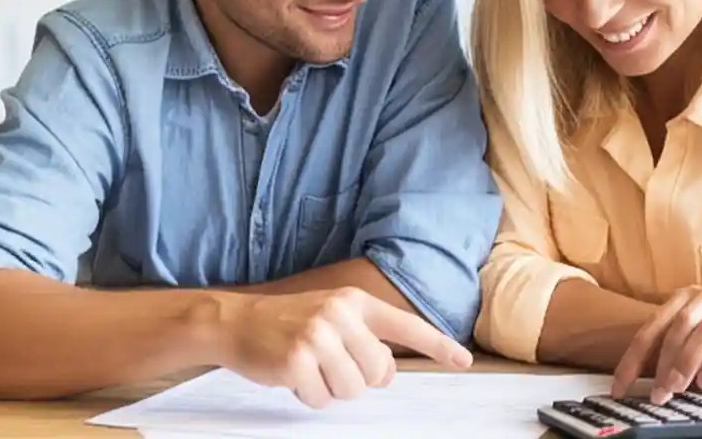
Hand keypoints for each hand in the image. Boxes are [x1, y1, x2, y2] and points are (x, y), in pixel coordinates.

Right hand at [218, 287, 472, 407]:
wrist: (237, 321)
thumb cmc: (289, 324)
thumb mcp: (331, 316)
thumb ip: (363, 338)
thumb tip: (387, 374)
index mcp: (355, 302)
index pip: (405, 326)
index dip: (438, 345)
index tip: (464, 361)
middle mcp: (341, 314)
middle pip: (378, 373)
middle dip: (358, 379)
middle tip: (330, 365)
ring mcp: (318, 336)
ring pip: (353, 390)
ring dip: (331, 390)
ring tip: (310, 368)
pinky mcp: (297, 360)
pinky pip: (322, 399)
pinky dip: (308, 396)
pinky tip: (292, 375)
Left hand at [611, 284, 701, 401]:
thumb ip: (679, 347)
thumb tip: (646, 377)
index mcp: (690, 297)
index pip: (652, 328)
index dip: (633, 359)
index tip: (619, 387)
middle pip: (673, 329)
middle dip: (660, 365)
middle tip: (656, 395)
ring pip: (700, 333)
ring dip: (684, 364)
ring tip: (677, 390)